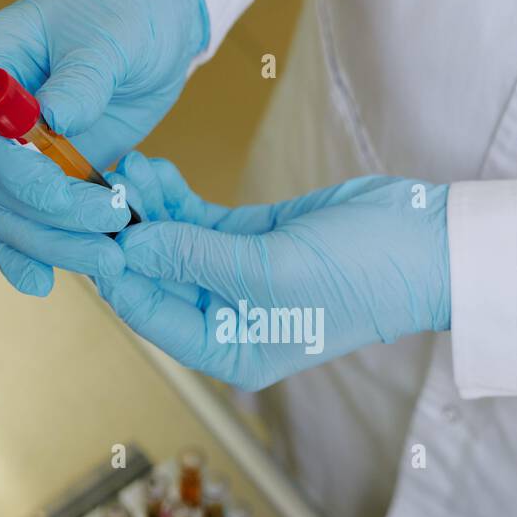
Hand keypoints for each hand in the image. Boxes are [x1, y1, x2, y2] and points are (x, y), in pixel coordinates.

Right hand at [0, 0, 207, 294]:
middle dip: (52, 221)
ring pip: (13, 212)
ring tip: (109, 263)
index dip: (26, 176)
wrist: (153, 23)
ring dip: (55, 245)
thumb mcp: (113, 34)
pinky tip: (44, 284)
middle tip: (110, 242)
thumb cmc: (129, 13)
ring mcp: (12, 145)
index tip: (81, 201)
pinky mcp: (42, 172)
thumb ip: (84, 76)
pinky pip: (25, 219)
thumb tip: (54, 116)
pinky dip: (34, 253)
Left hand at [98, 155, 450, 390]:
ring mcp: (236, 278)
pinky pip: (197, 222)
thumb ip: (198, 257)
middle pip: (156, 278)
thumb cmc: (361, 275)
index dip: (118, 276)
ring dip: (147, 209)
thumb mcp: (272, 270)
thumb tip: (131, 245)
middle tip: (97, 188)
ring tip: (125, 167)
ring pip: (172, 244)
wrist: (425, 244)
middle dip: (127, 235)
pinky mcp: (249, 240)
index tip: (91, 232)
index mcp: (230, 349)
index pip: (153, 316)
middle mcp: (227, 320)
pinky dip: (174, 199)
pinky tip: (151, 171)